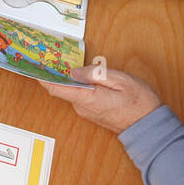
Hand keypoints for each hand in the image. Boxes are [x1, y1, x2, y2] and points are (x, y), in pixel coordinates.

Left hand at [40, 63, 161, 135]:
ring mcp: (87, 112)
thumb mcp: (120, 80)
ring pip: (72, 92)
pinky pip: (80, 97)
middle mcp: (83, 108)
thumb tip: (75, 71)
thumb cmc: (139, 103)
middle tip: (52, 58)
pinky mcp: (93, 113)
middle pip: (63, 89)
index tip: (34, 67)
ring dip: (70, 80)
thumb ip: (95, 74)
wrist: (149, 127)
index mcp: (88, 98)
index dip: (43, 78)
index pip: (57, 88)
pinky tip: (83, 76)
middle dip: (57, 74)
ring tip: (67, 64)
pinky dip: (78, 87)